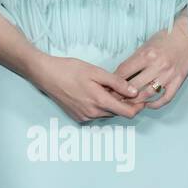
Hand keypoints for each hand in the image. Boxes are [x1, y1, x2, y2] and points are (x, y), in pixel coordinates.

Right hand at [32, 55, 147, 123]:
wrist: (45, 75)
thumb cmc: (70, 69)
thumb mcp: (96, 72)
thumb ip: (117, 83)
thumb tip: (134, 92)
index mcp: (99, 102)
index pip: (128, 113)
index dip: (138, 106)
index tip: (141, 97)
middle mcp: (93, 114)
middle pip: (118, 113)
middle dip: (124, 103)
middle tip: (123, 87)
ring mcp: (84, 117)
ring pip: (107, 113)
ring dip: (111, 104)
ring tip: (105, 88)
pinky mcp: (78, 117)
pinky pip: (96, 114)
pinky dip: (100, 106)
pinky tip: (93, 93)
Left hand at [112, 23, 187, 108]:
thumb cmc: (165, 38)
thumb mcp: (146, 44)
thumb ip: (135, 60)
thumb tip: (121, 75)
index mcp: (147, 55)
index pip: (124, 72)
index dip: (113, 81)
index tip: (108, 86)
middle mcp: (157, 66)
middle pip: (133, 86)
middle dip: (121, 94)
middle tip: (114, 98)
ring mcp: (168, 75)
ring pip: (147, 94)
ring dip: (136, 101)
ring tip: (128, 103)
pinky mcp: (178, 81)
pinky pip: (165, 98)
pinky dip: (155, 104)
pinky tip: (148, 104)